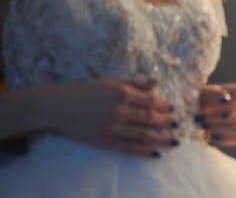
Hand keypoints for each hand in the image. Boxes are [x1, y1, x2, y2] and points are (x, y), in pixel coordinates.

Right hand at [46, 78, 176, 156]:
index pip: (150, 101)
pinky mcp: (103, 141)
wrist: (56, 106)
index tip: (173, 109)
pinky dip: (144, 152)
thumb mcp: (110, 82)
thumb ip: (134, 83)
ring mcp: (111, 127)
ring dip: (161, 139)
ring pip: (143, 135)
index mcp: (121, 93)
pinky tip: (156, 153)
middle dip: (167, 122)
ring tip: (174, 140)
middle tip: (178, 125)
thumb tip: (156, 84)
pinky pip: (128, 148)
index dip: (164, 106)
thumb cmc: (84, 91)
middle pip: (150, 119)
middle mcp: (118, 110)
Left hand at [196, 83, 235, 145]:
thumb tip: (225, 98)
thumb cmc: (204, 96)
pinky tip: (210, 135)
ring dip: (217, 129)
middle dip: (216, 121)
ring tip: (203, 127)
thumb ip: (214, 93)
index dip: (219, 109)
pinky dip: (223, 139)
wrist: (201, 105)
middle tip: (200, 120)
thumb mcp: (206, 91)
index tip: (202, 110)